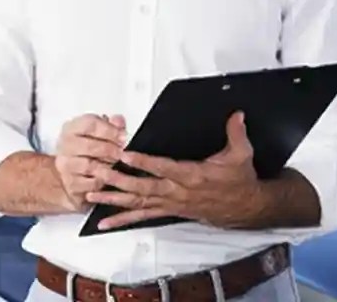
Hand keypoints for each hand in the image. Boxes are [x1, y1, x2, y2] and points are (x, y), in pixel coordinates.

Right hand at [53, 113, 126, 211]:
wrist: (70, 171)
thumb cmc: (88, 148)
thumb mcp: (98, 133)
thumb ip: (111, 126)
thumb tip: (119, 121)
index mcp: (71, 128)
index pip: (89, 124)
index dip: (110, 130)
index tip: (124, 136)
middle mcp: (65, 145)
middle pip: (90, 146)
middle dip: (110, 150)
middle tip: (123, 153)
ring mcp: (66, 165)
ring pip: (89, 166)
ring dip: (107, 166)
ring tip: (116, 165)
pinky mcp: (71, 184)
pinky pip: (90, 184)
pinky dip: (102, 182)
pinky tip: (108, 179)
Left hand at [86, 111, 263, 229]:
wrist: (245, 207)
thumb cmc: (239, 181)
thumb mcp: (242, 155)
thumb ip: (236, 133)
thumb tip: (236, 114)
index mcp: (192, 175)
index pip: (164, 167)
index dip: (144, 162)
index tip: (125, 154)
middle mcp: (178, 192)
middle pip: (144, 187)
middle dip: (119, 180)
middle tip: (99, 172)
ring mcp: (172, 204)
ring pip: (139, 203)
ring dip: (114, 200)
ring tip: (92, 195)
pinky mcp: (169, 211)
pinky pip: (143, 216)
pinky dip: (122, 219)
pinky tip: (105, 222)